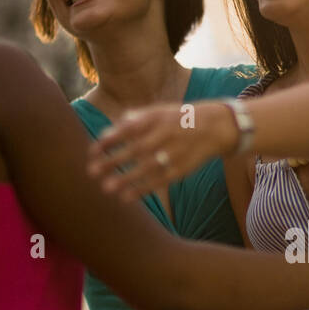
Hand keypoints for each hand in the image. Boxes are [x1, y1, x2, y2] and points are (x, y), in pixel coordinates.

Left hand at [86, 101, 234, 198]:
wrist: (217, 127)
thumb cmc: (181, 119)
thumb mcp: (160, 111)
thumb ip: (136, 119)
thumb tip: (112, 130)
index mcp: (156, 118)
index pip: (127, 129)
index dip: (109, 140)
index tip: (92, 151)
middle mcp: (165, 135)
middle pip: (135, 149)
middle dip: (113, 161)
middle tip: (91, 172)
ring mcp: (174, 152)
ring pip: (147, 168)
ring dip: (126, 179)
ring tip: (106, 188)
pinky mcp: (182, 169)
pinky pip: (160, 180)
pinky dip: (143, 189)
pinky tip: (126, 197)